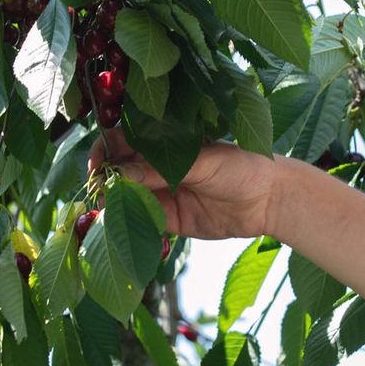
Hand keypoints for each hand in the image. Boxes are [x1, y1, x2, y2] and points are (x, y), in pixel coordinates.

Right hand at [88, 128, 282, 239]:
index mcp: (165, 141)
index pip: (124, 139)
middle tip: (97, 189)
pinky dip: (128, 224)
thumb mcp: (200, 162)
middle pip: (119, 170)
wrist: (268, 200)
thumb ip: (159, 168)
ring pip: (126, 196)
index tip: (96, 161)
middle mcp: (157, 166)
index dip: (105, 148)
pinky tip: (118, 226)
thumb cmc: (240, 167)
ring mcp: (161, 193)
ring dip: (112, 203)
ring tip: (104, 209)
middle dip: (104, 178)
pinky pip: (141, 221)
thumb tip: (118, 173)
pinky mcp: (169, 220)